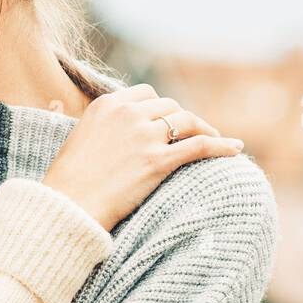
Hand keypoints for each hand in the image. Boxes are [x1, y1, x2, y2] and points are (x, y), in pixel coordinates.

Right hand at [42, 83, 243, 231]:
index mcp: (107, 105)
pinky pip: (200, 146)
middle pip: (169, 106)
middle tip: (191, 135)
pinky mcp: (158, 161)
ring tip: (216, 139)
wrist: (66, 207)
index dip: (160, 108)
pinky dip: (222, 145)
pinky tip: (236, 149)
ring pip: (188, 122)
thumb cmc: (67, 183)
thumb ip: (100, 129)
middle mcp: (128, 114)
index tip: (166, 121)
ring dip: (205, 129)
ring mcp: (144, 136)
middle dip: (183, 120)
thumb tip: (112, 135)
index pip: (146, 95)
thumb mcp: (78, 141)